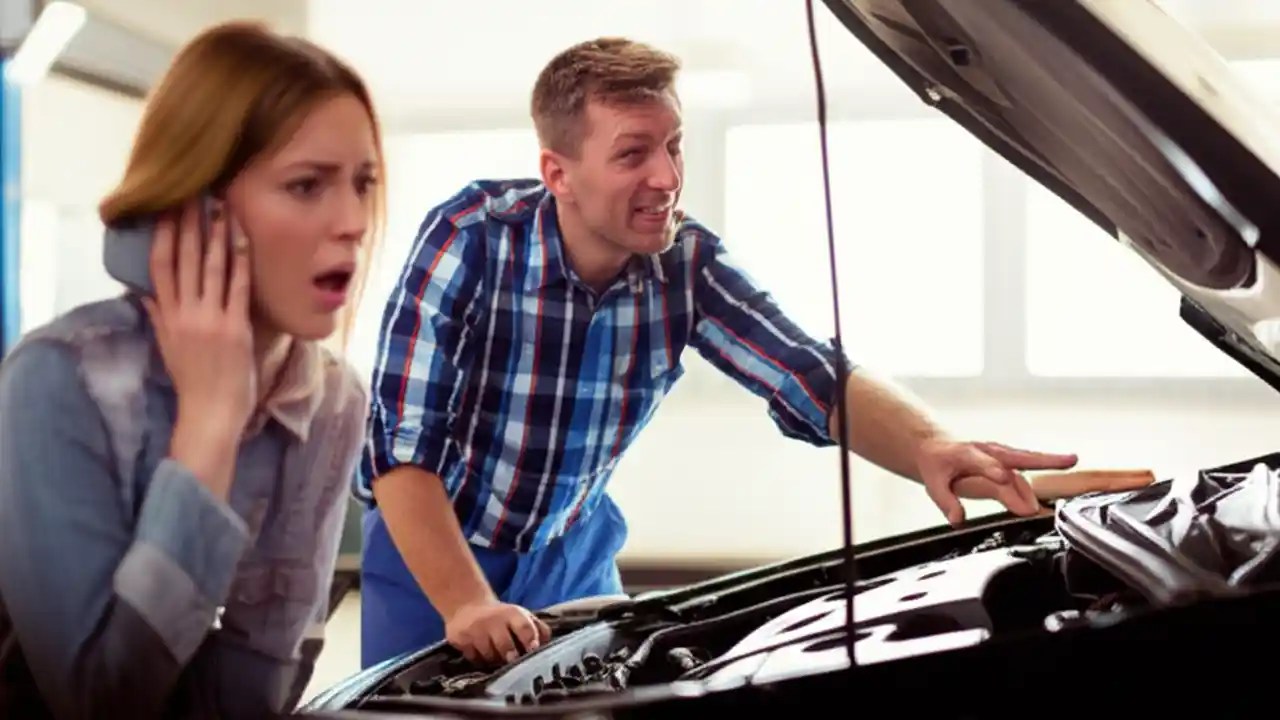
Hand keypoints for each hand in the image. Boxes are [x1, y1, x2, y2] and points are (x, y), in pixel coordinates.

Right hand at [142, 197, 254, 496]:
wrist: (210, 413)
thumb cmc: (193, 381)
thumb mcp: (167, 346)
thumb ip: (158, 316)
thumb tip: (144, 292)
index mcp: (166, 316)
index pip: (159, 267)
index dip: (163, 235)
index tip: (167, 208)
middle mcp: (184, 314)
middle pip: (182, 259)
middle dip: (188, 224)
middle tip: (194, 192)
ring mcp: (210, 320)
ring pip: (210, 268)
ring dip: (215, 234)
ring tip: (220, 206)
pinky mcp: (234, 328)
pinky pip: (237, 287)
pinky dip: (240, 261)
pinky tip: (242, 239)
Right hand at [445, 600, 551, 665]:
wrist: (467, 605)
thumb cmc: (501, 616)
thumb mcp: (521, 616)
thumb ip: (538, 629)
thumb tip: (546, 645)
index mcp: (513, 613)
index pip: (525, 627)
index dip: (530, 640)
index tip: (532, 650)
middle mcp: (493, 620)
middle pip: (505, 646)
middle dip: (511, 657)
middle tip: (513, 661)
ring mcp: (475, 629)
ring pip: (489, 656)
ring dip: (495, 660)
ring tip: (497, 656)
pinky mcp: (460, 638)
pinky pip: (474, 659)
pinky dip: (480, 660)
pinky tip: (481, 652)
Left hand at [915, 439, 1077, 525]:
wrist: (937, 445)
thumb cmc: (937, 463)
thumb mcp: (933, 483)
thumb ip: (946, 502)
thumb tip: (958, 520)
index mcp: (967, 455)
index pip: (983, 463)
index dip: (994, 471)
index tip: (1005, 478)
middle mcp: (988, 452)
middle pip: (1016, 456)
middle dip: (1041, 458)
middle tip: (1066, 462)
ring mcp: (1000, 455)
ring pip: (1027, 459)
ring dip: (1050, 461)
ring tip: (1071, 464)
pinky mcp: (1008, 459)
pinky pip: (1028, 463)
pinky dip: (1047, 464)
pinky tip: (1065, 468)